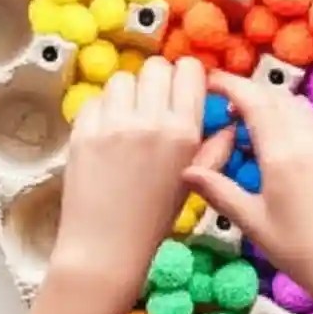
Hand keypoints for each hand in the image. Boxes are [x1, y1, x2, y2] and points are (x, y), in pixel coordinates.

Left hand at [52, 57, 208, 310]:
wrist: (105, 247)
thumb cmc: (153, 219)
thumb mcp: (193, 184)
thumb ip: (214, 149)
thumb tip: (229, 121)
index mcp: (183, 132)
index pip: (189, 70)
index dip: (186, 76)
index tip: (182, 88)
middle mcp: (150, 121)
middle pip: (156, 67)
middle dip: (157, 80)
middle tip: (153, 103)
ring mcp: (113, 123)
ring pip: (123, 78)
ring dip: (127, 93)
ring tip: (127, 118)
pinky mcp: (83, 130)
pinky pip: (95, 99)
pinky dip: (102, 110)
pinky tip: (105, 133)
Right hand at [181, 71, 312, 298]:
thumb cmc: (298, 251)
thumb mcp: (252, 223)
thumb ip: (218, 191)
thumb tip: (186, 171)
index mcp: (283, 153)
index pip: (254, 101)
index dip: (229, 85)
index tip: (209, 82)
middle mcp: (307, 139)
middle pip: (275, 96)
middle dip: (247, 93)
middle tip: (221, 106)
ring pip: (294, 105)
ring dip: (268, 103)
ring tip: (244, 124)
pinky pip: (308, 120)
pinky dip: (286, 116)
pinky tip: (273, 142)